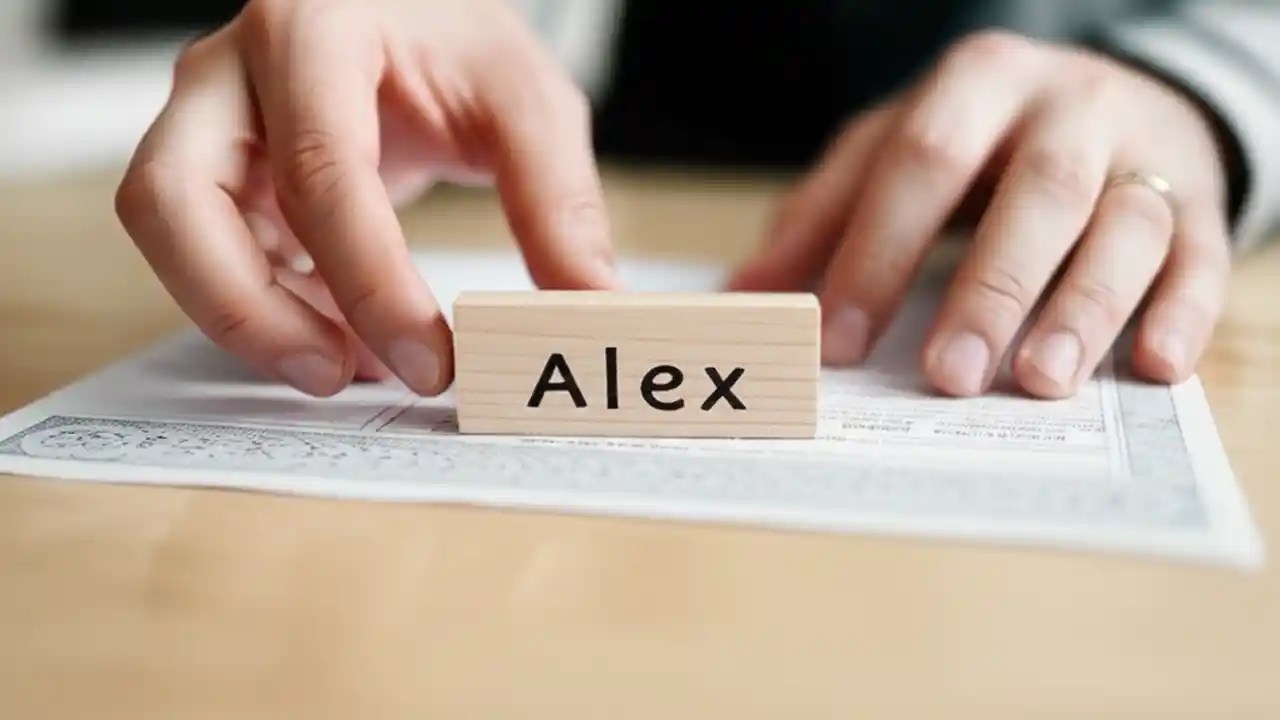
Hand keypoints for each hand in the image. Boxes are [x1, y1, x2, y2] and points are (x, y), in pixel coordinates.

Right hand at [116, 0, 614, 396]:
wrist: (405, 10)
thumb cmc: (453, 39)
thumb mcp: (523, 99)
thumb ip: (557, 200)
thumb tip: (590, 309)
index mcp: (311, 31)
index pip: (321, 171)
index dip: (371, 283)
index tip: (432, 360)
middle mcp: (231, 72)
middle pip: (177, 200)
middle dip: (251, 311)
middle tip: (340, 375)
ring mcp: (206, 123)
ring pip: (169, 236)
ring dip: (249, 320)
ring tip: (349, 367)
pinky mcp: (214, 173)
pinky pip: (207, 257)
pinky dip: (270, 311)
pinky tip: (343, 342)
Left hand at [730, 31, 1230, 397]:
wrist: (1107, 98)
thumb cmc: (977, 139)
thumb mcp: (891, 150)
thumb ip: (822, 215)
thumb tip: (745, 295)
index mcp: (977, 85)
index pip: (922, 162)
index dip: (879, 252)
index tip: (839, 341)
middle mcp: (1068, 108)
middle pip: (1038, 191)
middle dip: (991, 285)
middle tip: (947, 375)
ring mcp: (1142, 153)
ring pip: (1126, 224)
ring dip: (1085, 306)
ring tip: (1040, 381)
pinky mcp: (1198, 202)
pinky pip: (1200, 255)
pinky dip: (1182, 311)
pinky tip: (1154, 364)